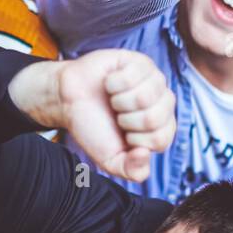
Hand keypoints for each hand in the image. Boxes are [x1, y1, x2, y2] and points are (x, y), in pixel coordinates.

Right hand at [7, 50, 174, 182]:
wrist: (68, 101)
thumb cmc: (93, 127)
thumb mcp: (111, 160)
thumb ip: (132, 170)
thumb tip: (144, 154)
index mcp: (161, 128)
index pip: (161, 139)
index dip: (136, 140)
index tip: (122, 134)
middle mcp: (163, 103)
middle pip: (154, 117)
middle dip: (126, 120)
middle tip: (115, 115)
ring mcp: (154, 81)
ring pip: (146, 96)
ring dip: (119, 100)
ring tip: (113, 99)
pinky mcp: (140, 62)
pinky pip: (133, 75)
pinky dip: (114, 83)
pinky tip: (110, 84)